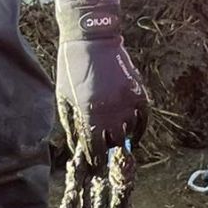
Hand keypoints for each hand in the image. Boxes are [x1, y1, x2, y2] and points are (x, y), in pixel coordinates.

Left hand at [54, 0, 147, 164]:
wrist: (90, 38)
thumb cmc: (71, 67)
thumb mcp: (63, 97)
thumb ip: (71, 125)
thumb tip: (77, 149)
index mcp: (89, 114)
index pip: (94, 148)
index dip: (95, 161)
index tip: (95, 168)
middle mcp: (111, 112)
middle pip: (114, 144)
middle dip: (108, 151)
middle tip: (105, 155)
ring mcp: (127, 103)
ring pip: (129, 133)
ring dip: (122, 138)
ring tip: (116, 140)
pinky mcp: (138, 94)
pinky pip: (143, 120)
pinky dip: (139, 130)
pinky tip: (133, 135)